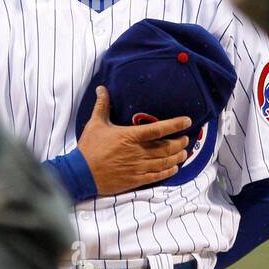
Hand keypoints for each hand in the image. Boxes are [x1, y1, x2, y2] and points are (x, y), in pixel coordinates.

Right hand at [77, 85, 191, 195]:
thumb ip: (102, 106)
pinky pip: (157, 176)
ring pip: (164, 162)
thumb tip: (102, 88)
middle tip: (186, 139)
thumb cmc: (89, 148)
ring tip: (184, 153)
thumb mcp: (95, 124)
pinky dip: (168, 172)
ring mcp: (138, 167)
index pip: (158, 129)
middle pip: (166, 147)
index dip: (175, 124)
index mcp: (130, 136)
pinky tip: (174, 168)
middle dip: (179, 143)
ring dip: (177, 157)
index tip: (187, 121)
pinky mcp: (135, 180)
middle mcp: (137, 152)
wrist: (81, 173)